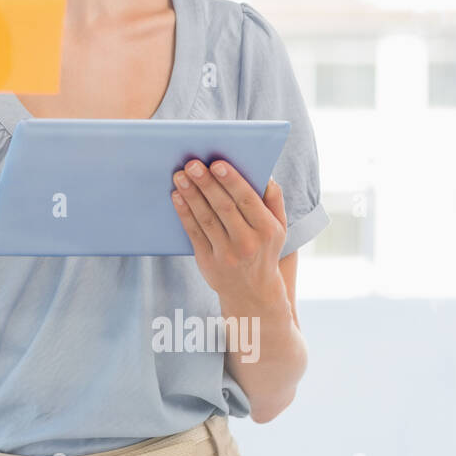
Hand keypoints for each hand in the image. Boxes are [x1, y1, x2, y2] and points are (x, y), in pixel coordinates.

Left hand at [170, 159, 287, 299]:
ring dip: (191, 195)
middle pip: (224, 208)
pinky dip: (184, 213)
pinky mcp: (207, 261)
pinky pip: (193, 233)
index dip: (231, 181)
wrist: (253, 292)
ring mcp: (226, 254)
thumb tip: (265, 173)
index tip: (217, 163)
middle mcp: (248, 243)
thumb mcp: (279, 227)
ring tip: (180, 176)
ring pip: (206, 219)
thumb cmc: (264, 248)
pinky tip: (176, 196)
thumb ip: (274, 200)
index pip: (247, 200)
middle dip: (206, 184)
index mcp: (267, 230)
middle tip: (192, 164)